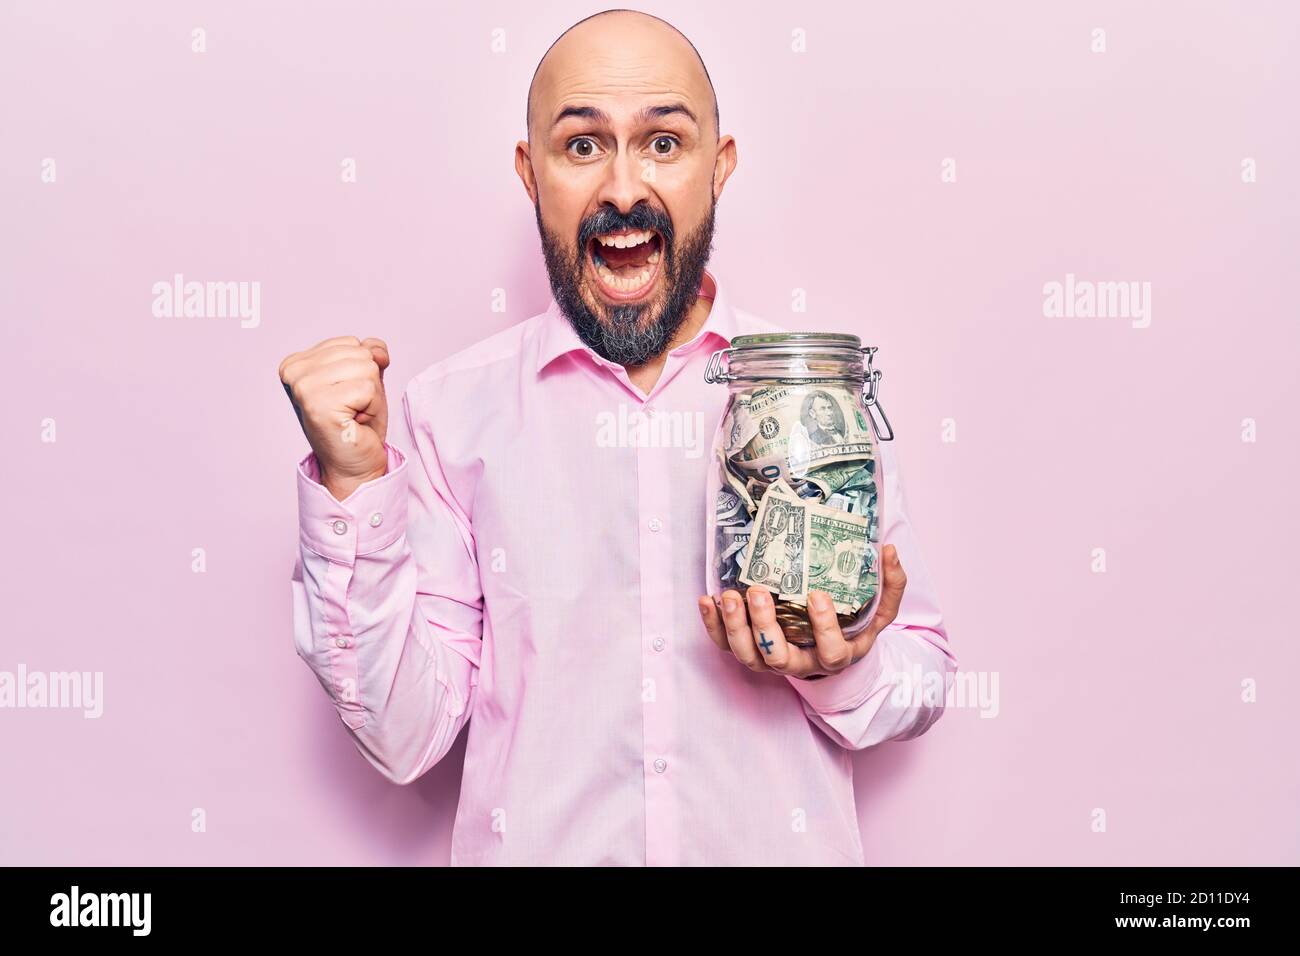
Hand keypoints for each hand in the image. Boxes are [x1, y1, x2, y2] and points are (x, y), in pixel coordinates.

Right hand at [278, 335, 389, 500]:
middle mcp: (294, 373)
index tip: (348, 396)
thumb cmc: (358, 424)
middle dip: (370, 383)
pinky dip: (373, 407)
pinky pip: (369, 389)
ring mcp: (304, 388)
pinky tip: (355, 422)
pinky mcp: (319, 405)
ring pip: (367, 368)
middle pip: (360, 353)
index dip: (363, 371)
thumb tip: (375, 349)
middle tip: (354, 409)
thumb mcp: (366, 379)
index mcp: (297, 363)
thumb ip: (370, 355)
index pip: (352, 343)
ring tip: (355, 415)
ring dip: (372, 396)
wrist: (354, 465)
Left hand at [697, 543, 906, 679]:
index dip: (823, 628)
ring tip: (729, 595)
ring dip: (735, 627)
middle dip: (764, 626)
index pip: (831, 652)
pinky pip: (726, 645)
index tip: (817, 595)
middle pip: (778, 658)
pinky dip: (714, 625)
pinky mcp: (750, 651)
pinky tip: (708, 600)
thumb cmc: (854, 628)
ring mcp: (772, 660)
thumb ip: (890, 585)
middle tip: (759, 591)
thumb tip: (890, 550)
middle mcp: (801, 664)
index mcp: (836, 656)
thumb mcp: (879, 612)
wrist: (831, 654)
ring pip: (748, 656)